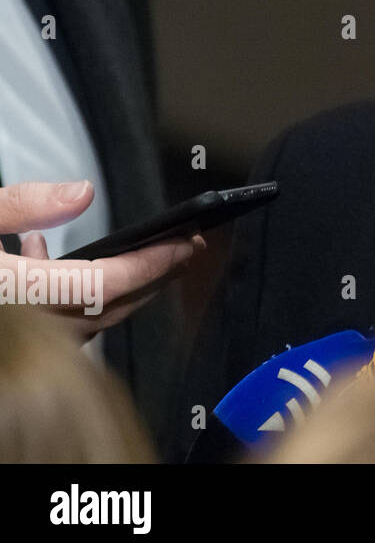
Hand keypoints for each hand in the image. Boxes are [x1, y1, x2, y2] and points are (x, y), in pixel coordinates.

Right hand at [0, 180, 203, 339]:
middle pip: (108, 309)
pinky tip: (86, 268)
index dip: (149, 265)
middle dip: (154, 277)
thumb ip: (23, 204)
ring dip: (130, 291)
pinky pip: (68, 327)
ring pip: (93, 322)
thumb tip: (83, 194)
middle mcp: (25, 324)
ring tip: (159, 259)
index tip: (184, 244)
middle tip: (188, 248)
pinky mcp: (20, 348)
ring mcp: (24, 344)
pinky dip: (91, 300)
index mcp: (15, 293)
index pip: (102, 285)